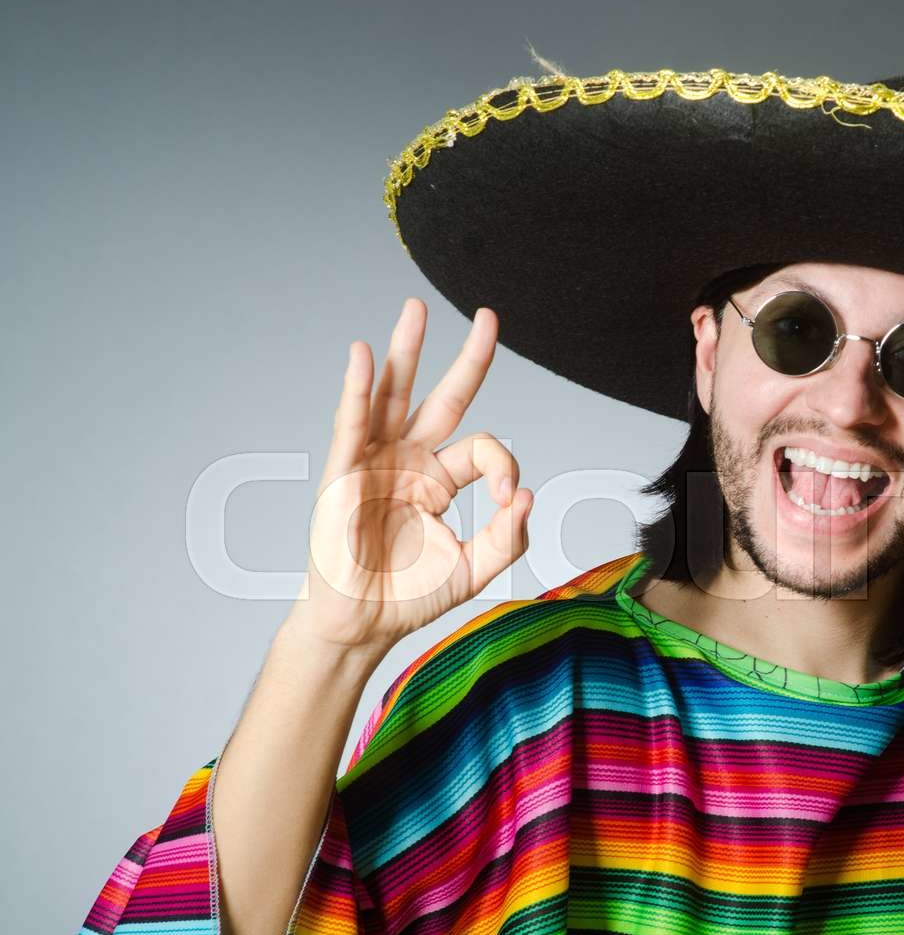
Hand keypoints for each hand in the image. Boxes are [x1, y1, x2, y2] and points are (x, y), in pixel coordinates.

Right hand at [287, 298, 532, 654]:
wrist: (363, 624)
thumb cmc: (410, 596)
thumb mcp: (475, 568)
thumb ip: (508, 537)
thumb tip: (528, 495)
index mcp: (439, 477)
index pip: (484, 448)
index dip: (503, 465)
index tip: (509, 498)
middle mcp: (408, 460)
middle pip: (441, 398)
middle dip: (465, 359)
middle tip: (486, 316)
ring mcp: (374, 462)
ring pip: (393, 396)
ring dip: (404, 351)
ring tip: (416, 310)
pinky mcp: (343, 474)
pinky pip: (351, 424)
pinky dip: (357, 389)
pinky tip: (362, 355)